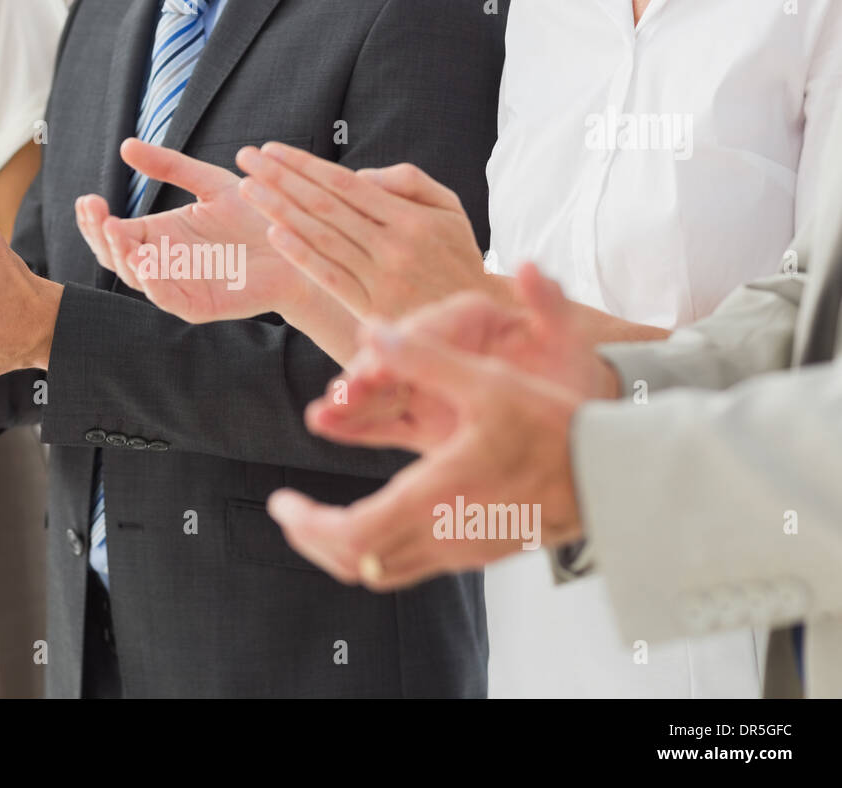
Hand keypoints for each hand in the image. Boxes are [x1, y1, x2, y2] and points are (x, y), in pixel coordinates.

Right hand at [76, 139, 324, 323]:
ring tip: (116, 232)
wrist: (297, 240)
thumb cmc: (254, 214)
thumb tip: (125, 145)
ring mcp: (179, 286)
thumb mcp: (207, 182)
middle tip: (96, 214)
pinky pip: (170, 299)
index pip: (113, 232)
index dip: (95, 220)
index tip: (88, 199)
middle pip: (115, 257)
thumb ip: (169, 166)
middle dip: (100, 237)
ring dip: (123, 257)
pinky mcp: (201, 305)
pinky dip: (154, 283)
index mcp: (158, 236)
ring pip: (138, 279)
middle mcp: (163, 263)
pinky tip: (145, 261)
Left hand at [237, 142, 502, 319]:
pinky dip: (300, 255)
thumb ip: (408, 182)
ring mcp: (381, 277)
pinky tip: (274, 234)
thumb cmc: (457, 255)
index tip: (272, 149)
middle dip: (280, 178)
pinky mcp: (371, 308)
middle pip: (325, 205)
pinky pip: (329, 276)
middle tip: (246, 157)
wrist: (476, 315)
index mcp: (410, 217)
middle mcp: (394, 245)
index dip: (304, 164)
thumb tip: (359, 175)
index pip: (346, 183)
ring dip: (279, 210)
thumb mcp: (449, 208)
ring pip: (321, 238)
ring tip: (249, 189)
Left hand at [268, 334, 586, 591]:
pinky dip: (377, 548)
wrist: (618, 476)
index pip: (351, 534)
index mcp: (437, 496)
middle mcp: (443, 535)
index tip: (282, 503)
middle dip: (312, 539)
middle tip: (289, 513)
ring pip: (380, 569)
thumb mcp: (489, 381)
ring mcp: (462, 551)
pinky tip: (374, 518)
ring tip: (318, 518)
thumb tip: (372, 330)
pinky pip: (410, 564)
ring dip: (341, 547)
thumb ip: (425, 357)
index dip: (307, 525)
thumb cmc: (556, 427)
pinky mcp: (477, 553)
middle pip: (355, 561)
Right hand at [306, 264, 620, 452]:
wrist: (577, 423)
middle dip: (367, 372)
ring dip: (351, 399)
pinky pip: (385, 424)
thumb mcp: (568, 336)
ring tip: (324, 413)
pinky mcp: (422, 422)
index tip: (380, 347)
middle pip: (396, 356)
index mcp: (471, 318)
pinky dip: (355, 426)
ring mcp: (428, 385)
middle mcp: (442, 348)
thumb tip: (528, 265)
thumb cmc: (570, 372)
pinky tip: (325, 426)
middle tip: (346, 389)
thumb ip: (548, 302)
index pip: (430, 324)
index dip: (404, 339)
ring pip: (383, 389)